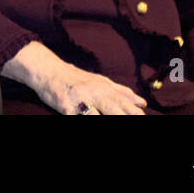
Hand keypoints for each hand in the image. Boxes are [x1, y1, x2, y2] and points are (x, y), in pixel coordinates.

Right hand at [2, 41, 146, 114]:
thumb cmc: (76, 79)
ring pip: (94, 114)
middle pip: (113, 109)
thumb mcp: (100, 81)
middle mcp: (93, 93)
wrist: (48, 71)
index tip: (145, 119)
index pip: (125, 104)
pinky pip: (77, 117)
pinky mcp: (64, 108)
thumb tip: (142, 102)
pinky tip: (82, 117)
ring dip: (103, 116)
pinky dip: (83, 118)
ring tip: (111, 120)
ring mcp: (78, 101)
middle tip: (138, 121)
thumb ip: (121, 92)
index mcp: (104, 88)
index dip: (136, 114)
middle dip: (125, 117)